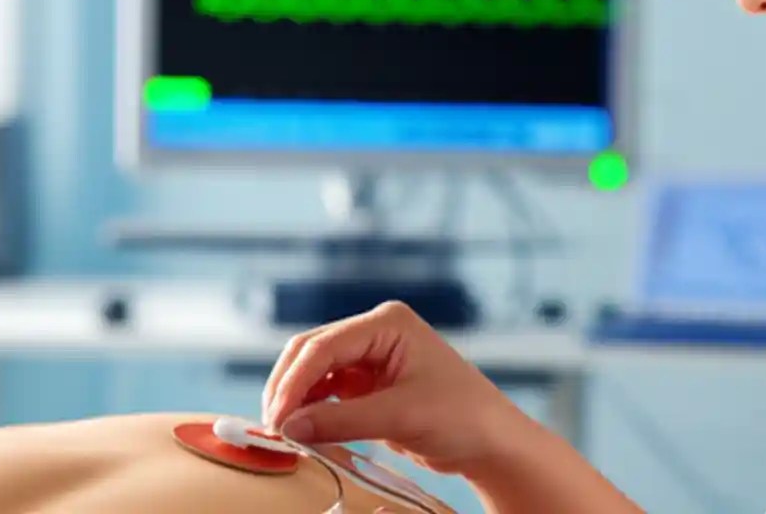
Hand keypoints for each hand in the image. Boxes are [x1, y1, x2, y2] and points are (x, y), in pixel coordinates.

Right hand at [261, 301, 527, 476]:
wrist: (492, 441)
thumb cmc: (462, 417)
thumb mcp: (400, 416)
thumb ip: (341, 420)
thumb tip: (289, 427)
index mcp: (388, 323)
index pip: (324, 346)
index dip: (294, 381)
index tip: (277, 418)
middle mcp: (375, 333)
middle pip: (311, 353)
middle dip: (289, 388)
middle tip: (273, 429)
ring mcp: (370, 357)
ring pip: (313, 372)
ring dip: (297, 400)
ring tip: (285, 434)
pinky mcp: (368, 384)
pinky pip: (326, 392)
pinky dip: (312, 410)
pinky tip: (304, 431)